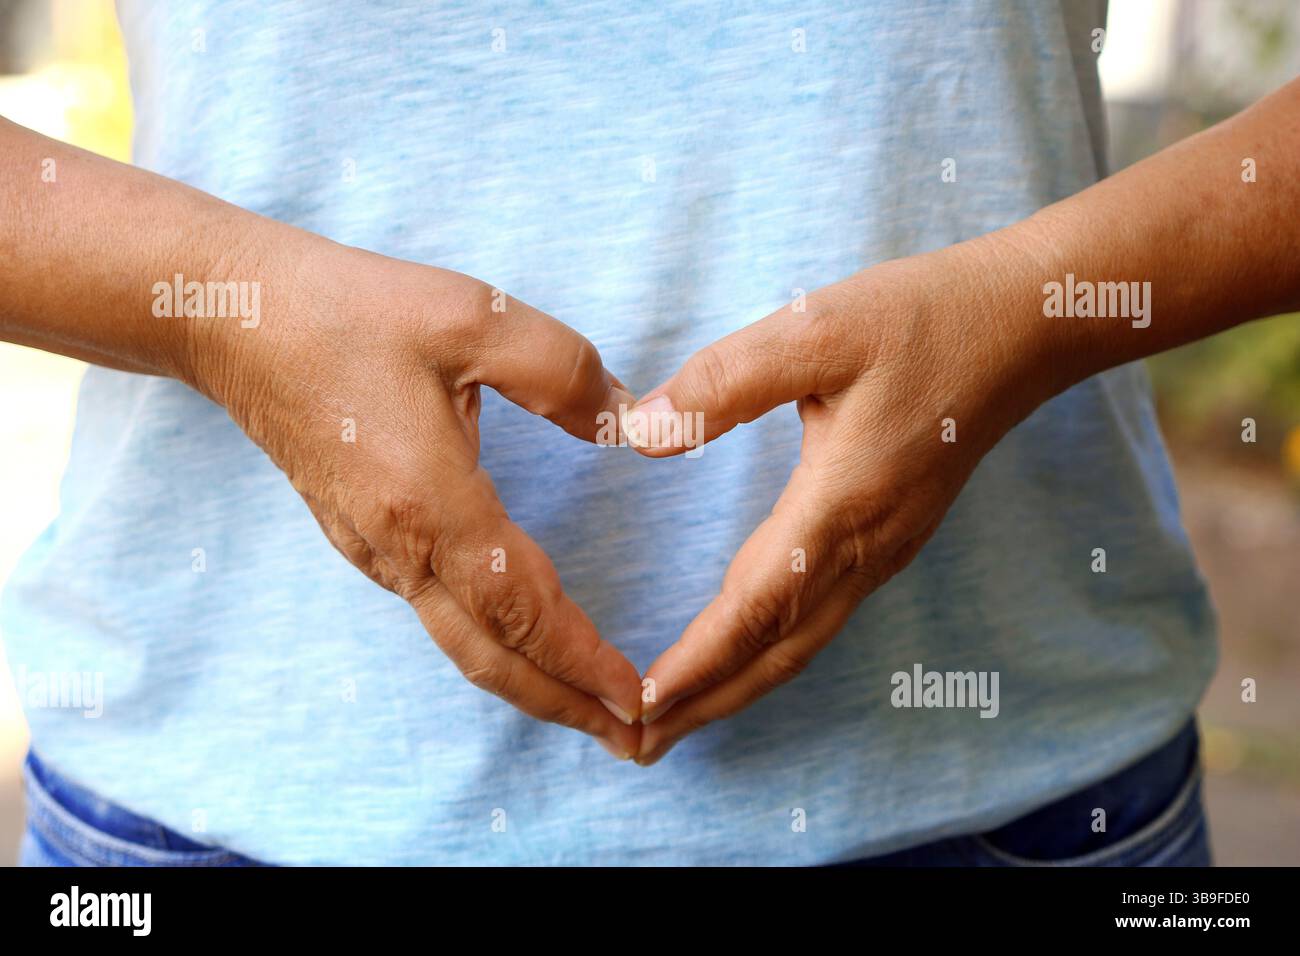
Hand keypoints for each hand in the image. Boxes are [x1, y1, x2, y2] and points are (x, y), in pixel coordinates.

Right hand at [191, 238, 644, 757]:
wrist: (237, 322)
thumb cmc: (352, 314)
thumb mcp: (476, 317)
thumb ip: (564, 374)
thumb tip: (629, 422)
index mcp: (432, 504)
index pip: (524, 610)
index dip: (584, 660)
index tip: (638, 698)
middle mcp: (400, 547)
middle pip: (492, 658)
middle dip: (564, 706)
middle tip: (631, 742)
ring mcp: (373, 549)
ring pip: (461, 643)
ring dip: (530, 683)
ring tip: (588, 705)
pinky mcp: (359, 537)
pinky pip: (435, 613)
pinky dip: (491, 646)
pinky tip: (519, 641)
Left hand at [623, 243, 1046, 763]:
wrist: (1023, 327)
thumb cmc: (922, 320)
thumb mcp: (818, 329)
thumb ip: (726, 382)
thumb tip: (643, 434)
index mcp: (840, 504)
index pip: (754, 607)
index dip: (697, 660)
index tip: (639, 703)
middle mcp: (866, 547)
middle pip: (775, 652)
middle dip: (705, 702)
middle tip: (636, 746)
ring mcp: (885, 550)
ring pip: (800, 644)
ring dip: (735, 687)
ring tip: (676, 719)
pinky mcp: (890, 538)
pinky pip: (820, 620)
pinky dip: (769, 654)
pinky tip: (740, 656)